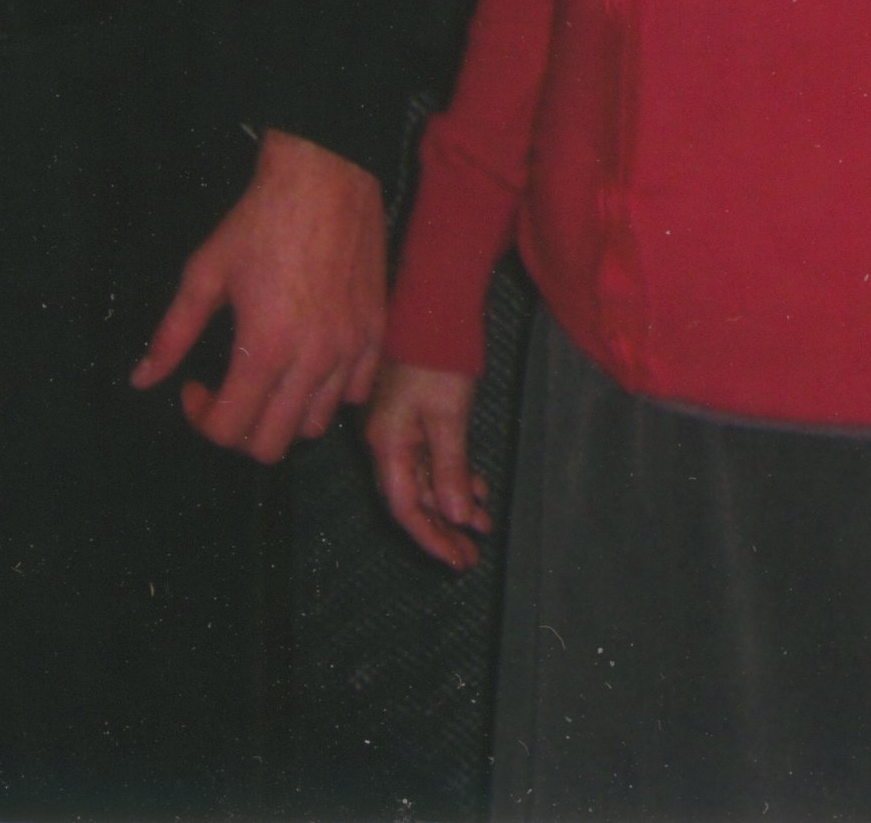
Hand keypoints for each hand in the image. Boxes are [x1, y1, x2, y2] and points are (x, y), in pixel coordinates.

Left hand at [128, 130, 385, 459]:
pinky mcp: (376, 336)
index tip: (193, 387)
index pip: (230, 429)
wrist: (325, 177)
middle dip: (238, 430)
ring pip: (315, 427)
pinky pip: (355, 395)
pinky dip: (327, 395)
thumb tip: (141, 380)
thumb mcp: (204, 273)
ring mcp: (350, 352)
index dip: (201, 419)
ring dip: (282, 416)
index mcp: (265, 349)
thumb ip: (171, 335)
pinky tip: (307, 365)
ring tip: (265, 381)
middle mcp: (312, 362)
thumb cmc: (259, 221)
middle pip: (272, 445)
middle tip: (225, 394)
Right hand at [364, 363, 489, 567]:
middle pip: (412, 499)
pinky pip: (430, 460)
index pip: (404, 507)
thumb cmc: (438, 361)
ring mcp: (397, 430)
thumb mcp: (448, 419)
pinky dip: (453, 477)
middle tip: (473, 556)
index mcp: (387, 445)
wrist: (433, 310)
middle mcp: (386, 443)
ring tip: (485, 524)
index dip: (431, 538)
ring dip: (453, 503)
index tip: (458, 560)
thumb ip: (449, 469)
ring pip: (424, 481)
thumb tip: (454, 516)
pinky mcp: (411, 418)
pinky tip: (478, 488)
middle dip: (444, 528)